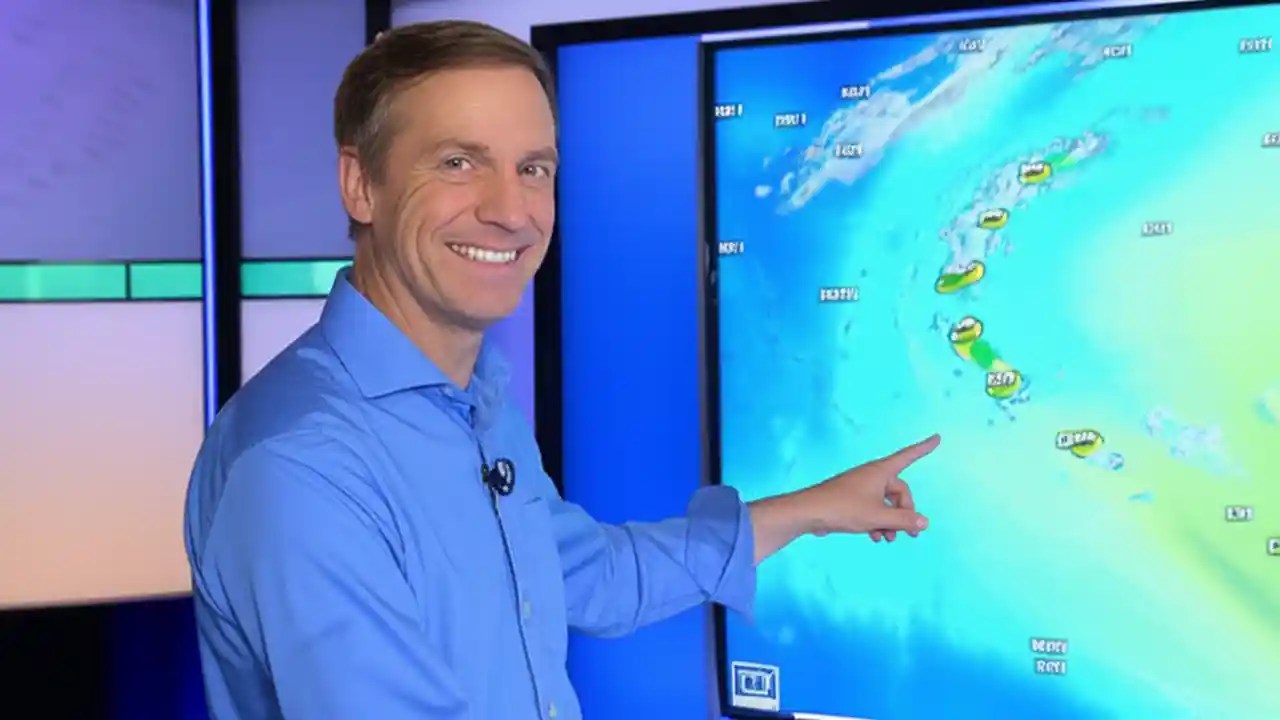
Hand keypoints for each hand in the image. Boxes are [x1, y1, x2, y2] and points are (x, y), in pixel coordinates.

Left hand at [799, 434, 939, 542]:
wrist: (808, 513)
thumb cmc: (842, 509)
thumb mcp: (877, 517)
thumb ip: (903, 520)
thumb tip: (924, 522)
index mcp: (880, 471)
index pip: (908, 456)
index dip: (923, 448)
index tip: (937, 437)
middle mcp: (872, 476)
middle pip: (899, 492)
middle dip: (904, 513)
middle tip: (908, 535)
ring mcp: (861, 487)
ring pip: (885, 503)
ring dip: (890, 521)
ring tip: (888, 540)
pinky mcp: (851, 499)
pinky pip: (872, 508)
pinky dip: (877, 521)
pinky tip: (875, 537)